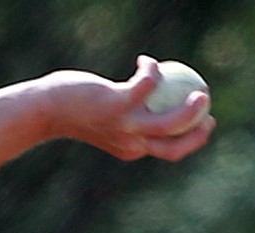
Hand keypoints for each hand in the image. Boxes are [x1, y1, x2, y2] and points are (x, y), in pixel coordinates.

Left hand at [43, 55, 214, 161]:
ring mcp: (125, 126)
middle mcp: (130, 143)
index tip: (202, 121)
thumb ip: (128, 118)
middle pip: (175, 146)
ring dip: (191, 109)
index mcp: (131, 150)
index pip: (169, 150)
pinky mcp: (117, 105)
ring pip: (169, 123)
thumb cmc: (77, 112)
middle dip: (198, 133)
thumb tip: (152, 105)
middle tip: (207, 109)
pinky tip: (145, 61)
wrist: (48, 109)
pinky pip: (148, 85)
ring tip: (200, 89)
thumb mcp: (106, 120)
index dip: (191, 138)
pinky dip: (151, 70)